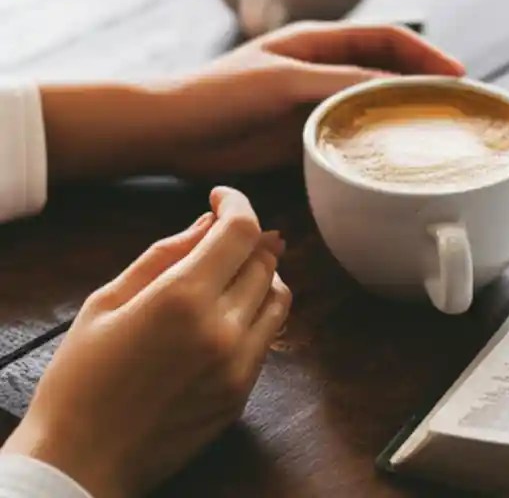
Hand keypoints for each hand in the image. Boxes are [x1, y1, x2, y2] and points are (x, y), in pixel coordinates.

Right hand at [0, 187, 289, 497]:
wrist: (82, 459)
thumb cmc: (80, 378)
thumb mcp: (107, 302)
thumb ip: (164, 254)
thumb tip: (208, 221)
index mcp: (182, 299)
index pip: (241, 231)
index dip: (237, 203)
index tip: (222, 197)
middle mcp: (222, 329)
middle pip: (265, 260)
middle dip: (248, 237)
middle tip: (223, 233)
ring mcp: (239, 364)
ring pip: (279, 297)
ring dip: (263, 274)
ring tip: (230, 272)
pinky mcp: (243, 392)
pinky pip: (270, 336)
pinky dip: (260, 312)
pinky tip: (229, 313)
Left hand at [40, 22, 465, 179]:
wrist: (171, 131)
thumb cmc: (220, 94)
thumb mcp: (286, 81)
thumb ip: (340, 82)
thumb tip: (394, 88)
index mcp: (318, 41)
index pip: (387, 38)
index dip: (425, 54)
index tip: (457, 75)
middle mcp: (322, 67)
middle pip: (387, 68)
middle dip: (424, 82)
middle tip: (457, 106)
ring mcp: (314, 101)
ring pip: (372, 102)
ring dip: (403, 112)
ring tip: (436, 131)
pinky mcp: (304, 133)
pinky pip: (351, 132)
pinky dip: (377, 139)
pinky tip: (393, 155)